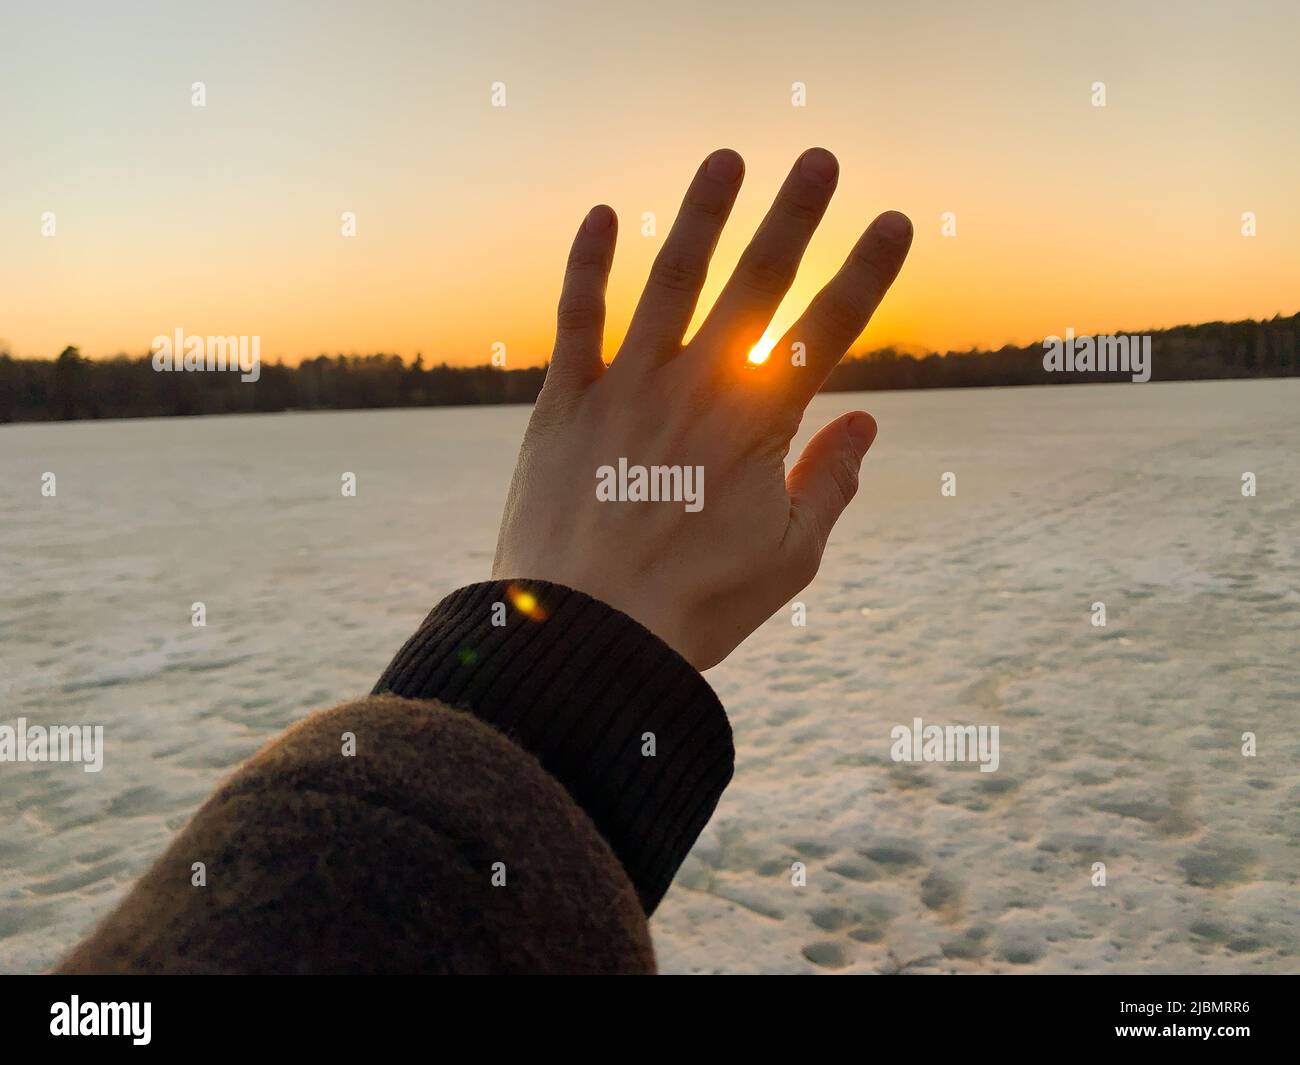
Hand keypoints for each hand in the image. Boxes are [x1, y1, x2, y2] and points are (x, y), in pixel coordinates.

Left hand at [492, 147, 911, 669]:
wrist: (584, 638)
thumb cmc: (694, 607)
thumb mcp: (788, 558)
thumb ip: (830, 482)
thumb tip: (864, 420)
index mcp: (757, 425)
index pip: (826, 329)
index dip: (865, 273)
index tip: (894, 222)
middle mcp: (695, 387)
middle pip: (755, 285)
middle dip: (795, 218)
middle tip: (820, 159)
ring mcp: (625, 388)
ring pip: (671, 281)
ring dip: (703, 216)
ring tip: (727, 158)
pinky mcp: (563, 404)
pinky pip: (576, 319)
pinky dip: (589, 264)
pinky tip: (607, 213)